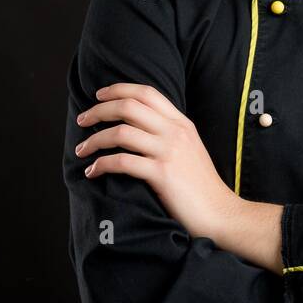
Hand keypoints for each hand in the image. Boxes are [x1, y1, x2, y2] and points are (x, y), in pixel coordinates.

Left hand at [75, 83, 237, 241]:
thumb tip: (136, 126)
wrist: (220, 213)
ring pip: (120, 133)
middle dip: (99, 110)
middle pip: (128, 106)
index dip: (118, 90)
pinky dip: (101, 165)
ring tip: (81, 150)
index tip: (98, 96)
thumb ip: (168, 134)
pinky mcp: (162, 174)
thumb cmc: (201, 186)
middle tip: (82, 120)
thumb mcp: (189, 149)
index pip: (147, 93)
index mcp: (182, 123)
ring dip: (94, 140)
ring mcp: (169, 152)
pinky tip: (92, 172)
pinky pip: (121, 162)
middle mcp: (175, 132)